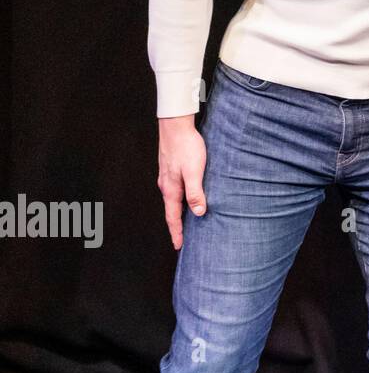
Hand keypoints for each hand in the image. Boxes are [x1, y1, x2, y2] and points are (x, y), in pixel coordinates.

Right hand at [157, 116, 207, 249]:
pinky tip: (187, 198)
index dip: (177, 232)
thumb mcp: (194, 171)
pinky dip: (180, 200)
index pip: (173, 217)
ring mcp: (168, 177)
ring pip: (173, 200)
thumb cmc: (186, 147)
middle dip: (176, 226)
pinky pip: (175, 190)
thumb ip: (195, 192)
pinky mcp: (172, 169)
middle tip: (182, 240)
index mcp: (171, 189)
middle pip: (171, 211)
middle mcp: (166, 185)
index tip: (179, 246)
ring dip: (178, 213)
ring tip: (186, 223)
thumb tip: (198, 213)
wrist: (176, 126)